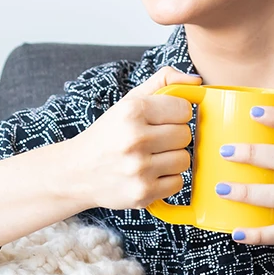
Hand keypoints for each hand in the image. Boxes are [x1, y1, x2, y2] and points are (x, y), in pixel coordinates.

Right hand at [68, 66, 200, 210]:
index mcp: (132, 111)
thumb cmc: (109, 134)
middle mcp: (135, 139)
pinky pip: (178, 183)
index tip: (164, 119)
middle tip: (155, 140)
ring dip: (172, 159)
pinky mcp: (142, 193)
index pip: (183, 109)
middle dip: (174, 137)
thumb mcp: (129, 101)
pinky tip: (150, 174)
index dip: (176, 114)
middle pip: (185, 135)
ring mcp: (139, 169)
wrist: (77, 172)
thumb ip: (163, 82)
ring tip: (152, 157)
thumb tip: (196, 82)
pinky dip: (168, 179)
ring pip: (184, 159)